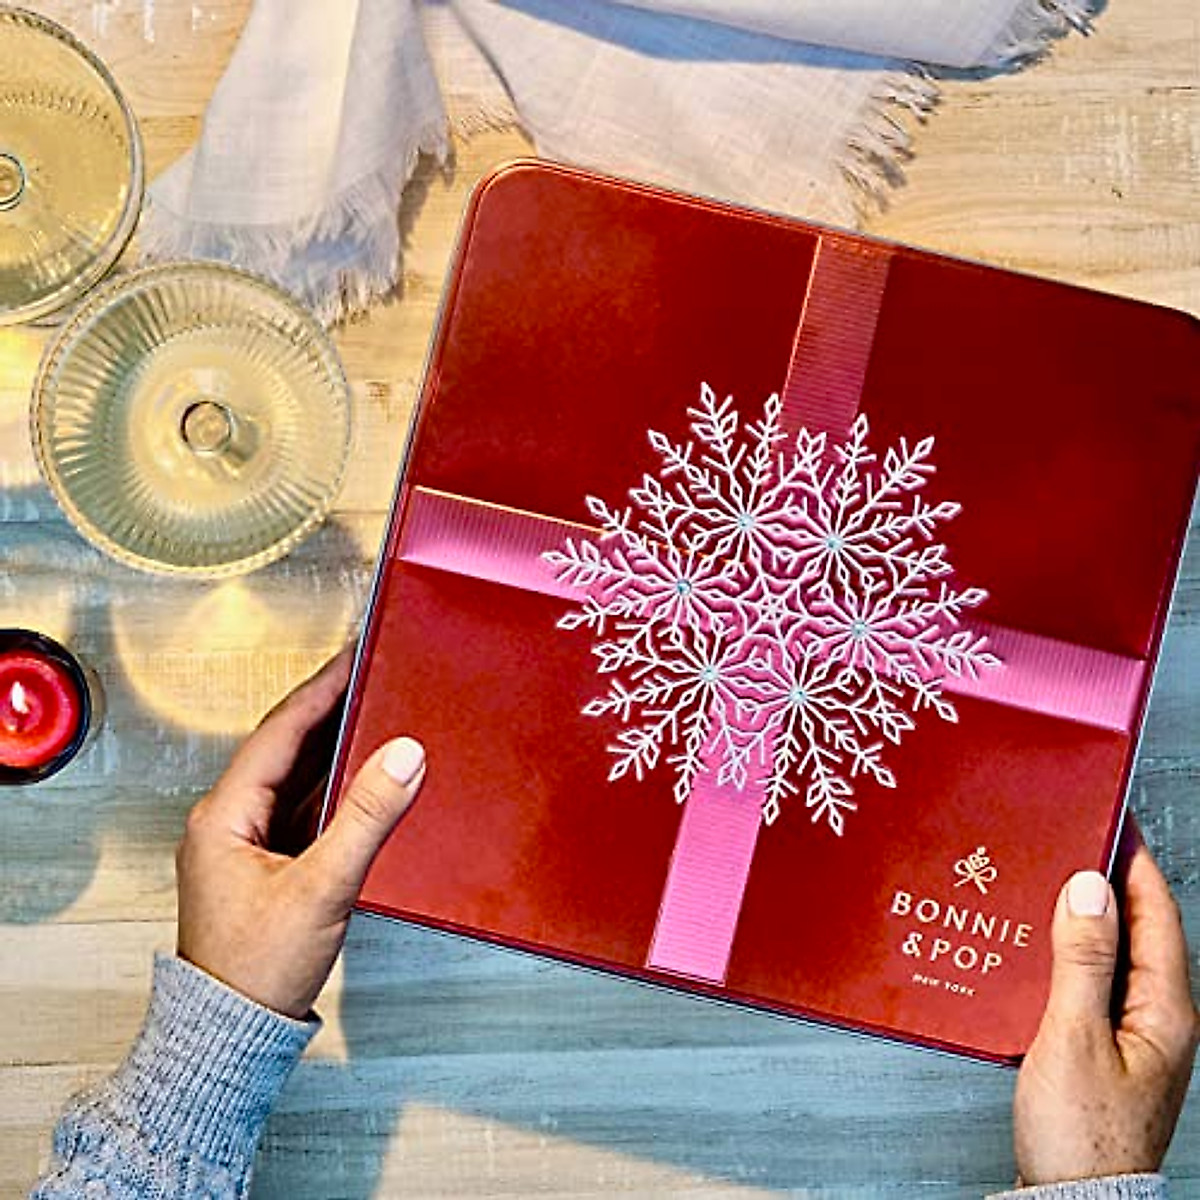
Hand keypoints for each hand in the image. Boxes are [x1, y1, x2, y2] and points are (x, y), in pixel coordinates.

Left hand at [176, 651, 424, 1018]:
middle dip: (328, 710)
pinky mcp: (263, 864)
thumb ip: (366, 817)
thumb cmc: (255, 970)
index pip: (280, 731)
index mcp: (224, 815)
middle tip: (367, 675)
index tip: (352, 657)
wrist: (231, 1035)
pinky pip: (300, 808)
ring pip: (293, 778)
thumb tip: (402, 756)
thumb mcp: (321, 886)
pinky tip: (360, 780)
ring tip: (371, 715)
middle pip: (285, 748)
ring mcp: (243, 843)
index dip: (320, 690)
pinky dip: (332, 787)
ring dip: (332, 748)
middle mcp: (227, 822)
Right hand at [1014, 822, 1198, 1183]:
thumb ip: (1082, 959)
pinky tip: (1040, 947)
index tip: (1111, 817)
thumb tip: (1088, 887)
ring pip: (1115, 955)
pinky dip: (1071, 952)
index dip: (1133, 860)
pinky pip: (1095, 982)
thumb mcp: (1074, 1035)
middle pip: (1140, 929)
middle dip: (1109, 880)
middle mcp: (1159, 1018)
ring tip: (1049, 881)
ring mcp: (1135, 1036)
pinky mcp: (1107, 1049)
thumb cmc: (1081, 1134)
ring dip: (1086, 915)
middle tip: (1073, 838)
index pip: (1157, 912)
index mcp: (1166, 1010)